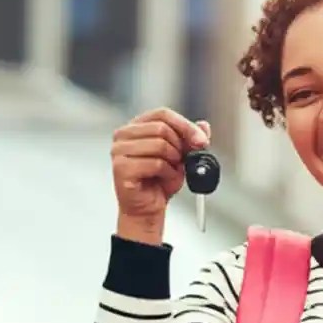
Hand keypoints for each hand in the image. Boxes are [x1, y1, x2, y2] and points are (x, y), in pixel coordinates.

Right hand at [110, 107, 210, 242]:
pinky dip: (167, 173)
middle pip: (162, 128)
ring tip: (169, 172)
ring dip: (173, 162)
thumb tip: (204, 125)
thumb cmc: (160, 182)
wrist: (148, 208)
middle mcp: (123, 135)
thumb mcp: (181, 156)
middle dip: (179, 147)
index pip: (162, 114)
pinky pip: (155, 163)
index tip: (201, 140)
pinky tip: (163, 179)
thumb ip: (191, 139)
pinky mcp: (121, 168)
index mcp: (135, 126)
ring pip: (159, 145)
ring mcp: (119, 151)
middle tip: (181, 161)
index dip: (185, 125)